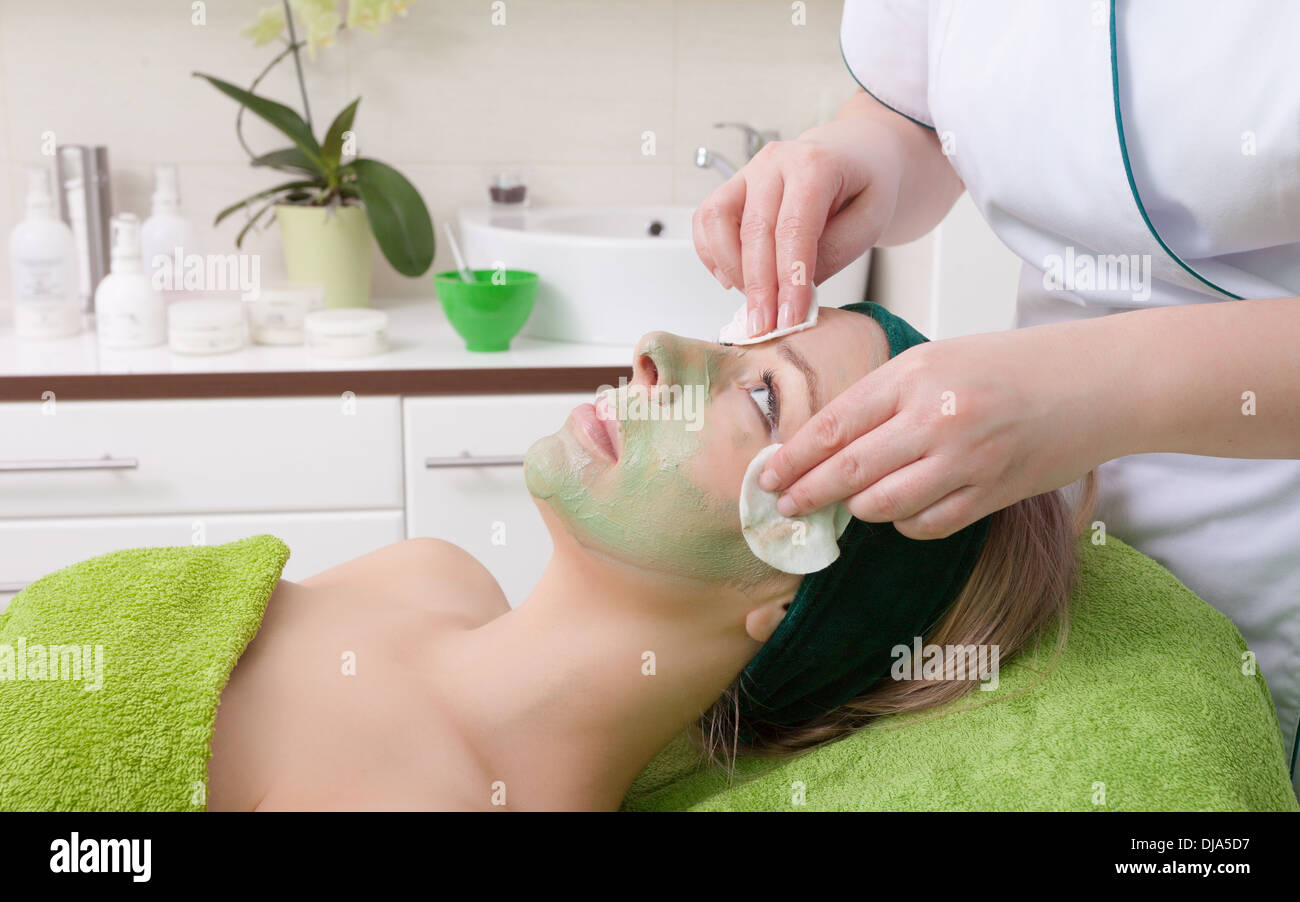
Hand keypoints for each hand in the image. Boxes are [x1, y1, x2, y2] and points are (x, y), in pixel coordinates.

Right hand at [691, 116, 903, 337]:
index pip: (794, 228)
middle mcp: (774, 162)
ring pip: (717, 221)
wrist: (853, 154)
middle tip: (766, 327)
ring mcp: (747, 172)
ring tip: (754, 301)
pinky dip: (712, 255)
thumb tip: (794, 291)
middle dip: (759, 288)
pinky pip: (705, 221)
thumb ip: (834, 253)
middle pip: (755, 231)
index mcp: (814, 163)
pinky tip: (733, 280)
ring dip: (731, 270)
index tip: (789, 319)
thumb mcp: (870, 220)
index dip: (788, 279)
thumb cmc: (864, 187)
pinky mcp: (731, 188)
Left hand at [757, 325, 1126, 538]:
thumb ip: (884, 397)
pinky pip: (925, 525)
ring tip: (850, 501)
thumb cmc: (1011, 366)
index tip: (767, 478)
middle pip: (848, 471)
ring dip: (857, 508)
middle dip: (806, 494)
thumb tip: (824, 443)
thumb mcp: (938, 359)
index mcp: (915, 375)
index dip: (792, 459)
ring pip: (882, 505)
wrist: (1096, 383)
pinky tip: (903, 508)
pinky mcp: (990, 495)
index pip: (833, 426)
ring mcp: (965, 462)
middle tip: (783, 506)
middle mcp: (935, 419)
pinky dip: (904, 523)